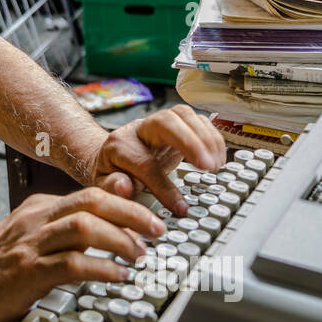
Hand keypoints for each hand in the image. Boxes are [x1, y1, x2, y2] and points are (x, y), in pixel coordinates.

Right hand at [0, 188, 166, 321]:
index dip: (125, 203)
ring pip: (84, 227)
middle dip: (131, 214)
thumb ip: (65, 225)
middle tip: (157, 229)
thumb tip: (107, 218)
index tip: (149, 215)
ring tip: (140, 255)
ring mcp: (31, 245)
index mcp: (38, 209)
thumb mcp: (30, 236)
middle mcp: (35, 220)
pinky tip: (117, 277)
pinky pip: (73, 265)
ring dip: (120, 240)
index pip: (90, 194)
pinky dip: (101, 269)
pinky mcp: (28, 273)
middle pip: (92, 202)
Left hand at [89, 105, 226, 217]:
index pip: (144, 163)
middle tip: (208, 166)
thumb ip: (112, 186)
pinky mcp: (176, 124)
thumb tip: (124, 186)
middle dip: (190, 142)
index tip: (179, 207)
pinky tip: (218, 156)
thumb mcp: (103, 185)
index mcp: (118, 145)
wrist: (112, 155)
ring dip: (205, 137)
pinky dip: (211, 136)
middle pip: (165, 122)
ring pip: (182, 115)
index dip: (163, 186)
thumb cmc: (111, 173)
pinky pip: (195, 120)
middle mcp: (139, 128)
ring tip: (216, 164)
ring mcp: (158, 123)